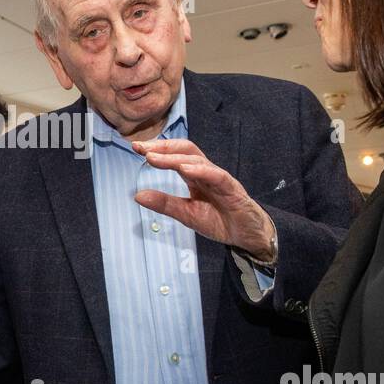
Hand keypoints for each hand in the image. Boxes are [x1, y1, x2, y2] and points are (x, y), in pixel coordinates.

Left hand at [131, 138, 276, 262]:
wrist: (247, 236)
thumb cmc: (220, 220)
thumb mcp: (186, 214)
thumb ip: (165, 204)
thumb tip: (137, 196)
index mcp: (195, 176)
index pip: (175, 156)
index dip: (157, 149)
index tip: (135, 147)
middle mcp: (207, 172)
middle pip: (185, 150)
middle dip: (163, 147)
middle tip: (142, 148)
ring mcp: (220, 178)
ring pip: (198, 160)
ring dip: (174, 158)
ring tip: (154, 158)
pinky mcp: (232, 189)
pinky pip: (217, 176)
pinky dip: (201, 171)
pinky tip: (185, 170)